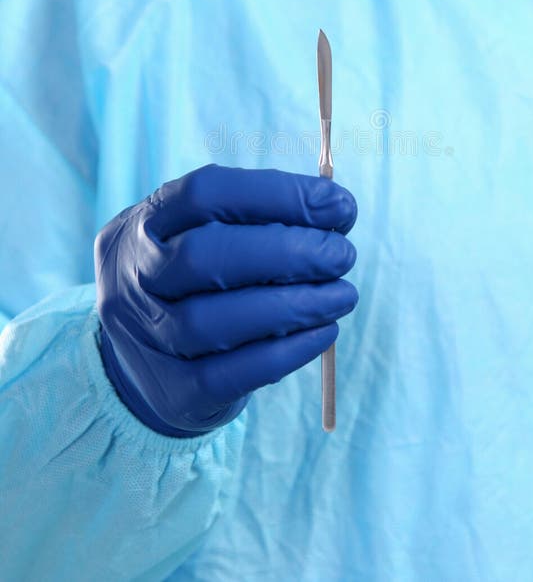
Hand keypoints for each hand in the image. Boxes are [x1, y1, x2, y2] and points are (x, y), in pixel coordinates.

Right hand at [95, 163, 357, 436]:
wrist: (140, 355)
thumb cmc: (196, 277)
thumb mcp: (209, 231)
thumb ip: (264, 217)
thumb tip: (335, 208)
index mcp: (148, 221)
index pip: (205, 194)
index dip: (277, 194)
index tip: (338, 205)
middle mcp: (135, 275)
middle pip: (204, 256)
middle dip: (288, 252)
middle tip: (343, 255)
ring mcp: (146, 337)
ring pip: (212, 322)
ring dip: (293, 306)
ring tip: (343, 295)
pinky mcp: (173, 392)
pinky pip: (229, 376)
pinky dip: (286, 353)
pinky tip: (324, 332)